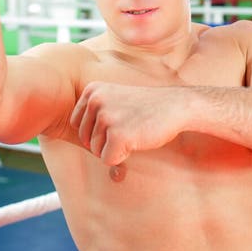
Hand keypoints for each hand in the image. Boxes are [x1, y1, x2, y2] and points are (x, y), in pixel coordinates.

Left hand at [70, 82, 187, 165]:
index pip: (76, 124)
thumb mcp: (114, 99)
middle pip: (85, 139)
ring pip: (96, 151)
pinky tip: (137, 140)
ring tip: (134, 131)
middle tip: (128, 127)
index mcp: (91, 90)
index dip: (96, 131)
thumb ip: (93, 112)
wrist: (176, 106)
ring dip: (115, 148)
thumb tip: (75, 137)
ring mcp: (106, 117)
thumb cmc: (145, 107)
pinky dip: (122, 157)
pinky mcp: (117, 135)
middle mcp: (95, 100)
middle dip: (105, 142)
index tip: (117, 122)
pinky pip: (108, 160)